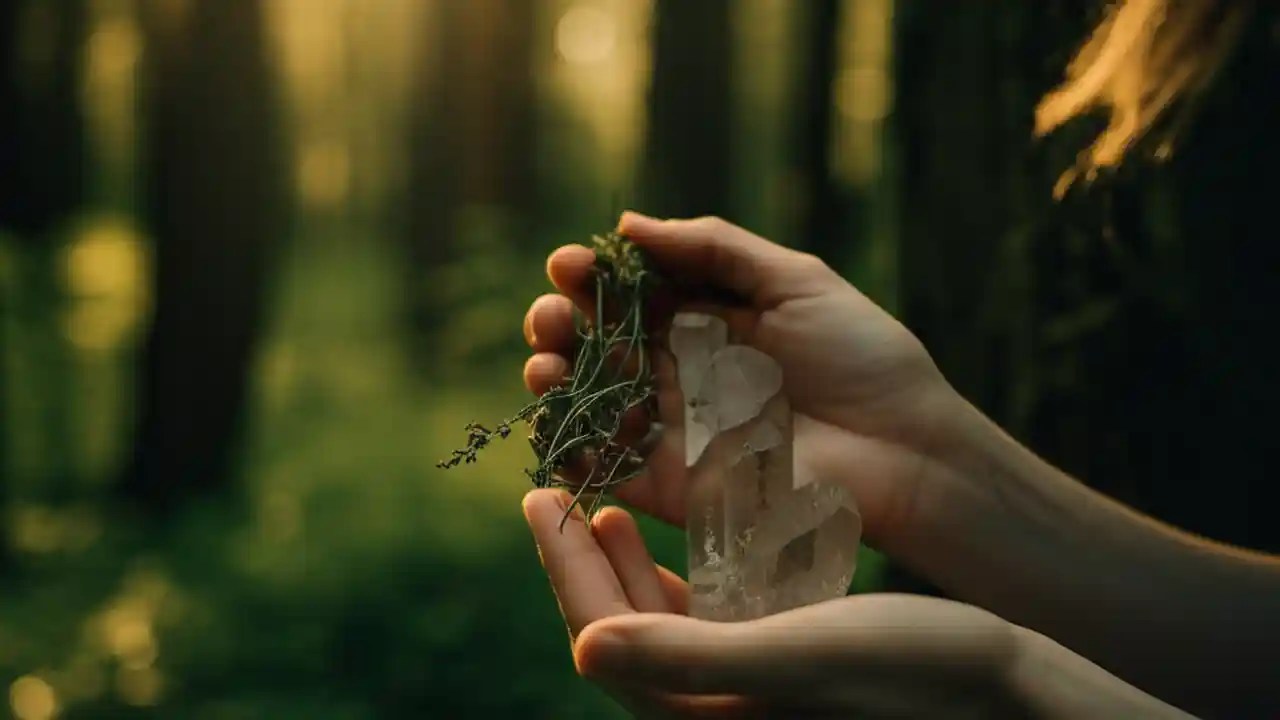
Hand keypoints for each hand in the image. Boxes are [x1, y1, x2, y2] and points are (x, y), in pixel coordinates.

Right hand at [523, 212, 963, 550]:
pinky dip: (567, 453)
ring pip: (584, 402)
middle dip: (558, 323)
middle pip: (592, 343)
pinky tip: (555, 428)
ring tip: (547, 364)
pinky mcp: (669, 483)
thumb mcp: (796, 281)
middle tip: (553, 316)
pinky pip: (603, 469)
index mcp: (703, 317)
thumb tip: (629, 223)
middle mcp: (677, 368)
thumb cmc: (864, 359)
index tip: (566, 265)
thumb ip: (715, 249)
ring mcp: (670, 426)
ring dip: (550, 379)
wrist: (904, 452)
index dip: (588, 276)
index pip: (625, 292)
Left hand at [523, 490, 1198, 719]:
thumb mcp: (796, 654)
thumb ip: (685, 655)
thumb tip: (585, 648)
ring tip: (603, 498)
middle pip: (612, 623)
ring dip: (618, 558)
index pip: (601, 635)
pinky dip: (666, 570)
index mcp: (699, 713)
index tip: (538, 495)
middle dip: (577, 555)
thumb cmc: (910, 674)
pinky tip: (669, 528)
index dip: (563, 565)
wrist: (999, 694)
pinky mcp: (767, 667)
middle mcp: (707, 707)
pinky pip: (688, 614)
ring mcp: (735, 690)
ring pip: (645, 616)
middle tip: (553, 486)